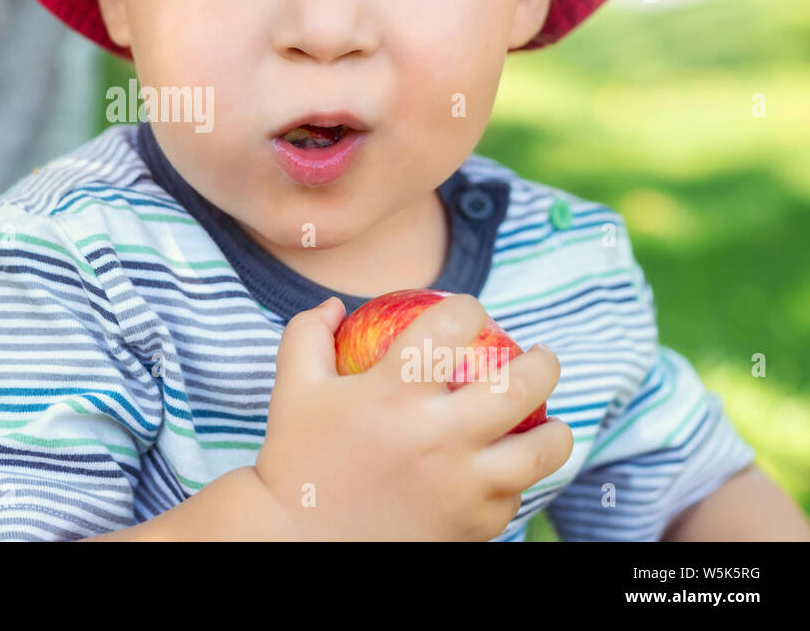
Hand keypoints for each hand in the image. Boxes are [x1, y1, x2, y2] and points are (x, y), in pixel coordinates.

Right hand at [254, 294, 572, 539]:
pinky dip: (515, 479)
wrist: (299, 542)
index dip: (468, 308)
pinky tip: (507, 469)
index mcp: (393, 393)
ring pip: (540, 451)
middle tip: (539, 357)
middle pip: (520, 386)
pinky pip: (514, 496)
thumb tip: (337, 304)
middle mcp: (437, 436)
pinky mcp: (472, 526)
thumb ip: (309, 334)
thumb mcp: (293, 388)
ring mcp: (461, 486)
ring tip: (551, 422)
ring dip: (554, 430)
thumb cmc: (296, 458)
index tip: (469, 313)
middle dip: (542, 362)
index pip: (452, 326)